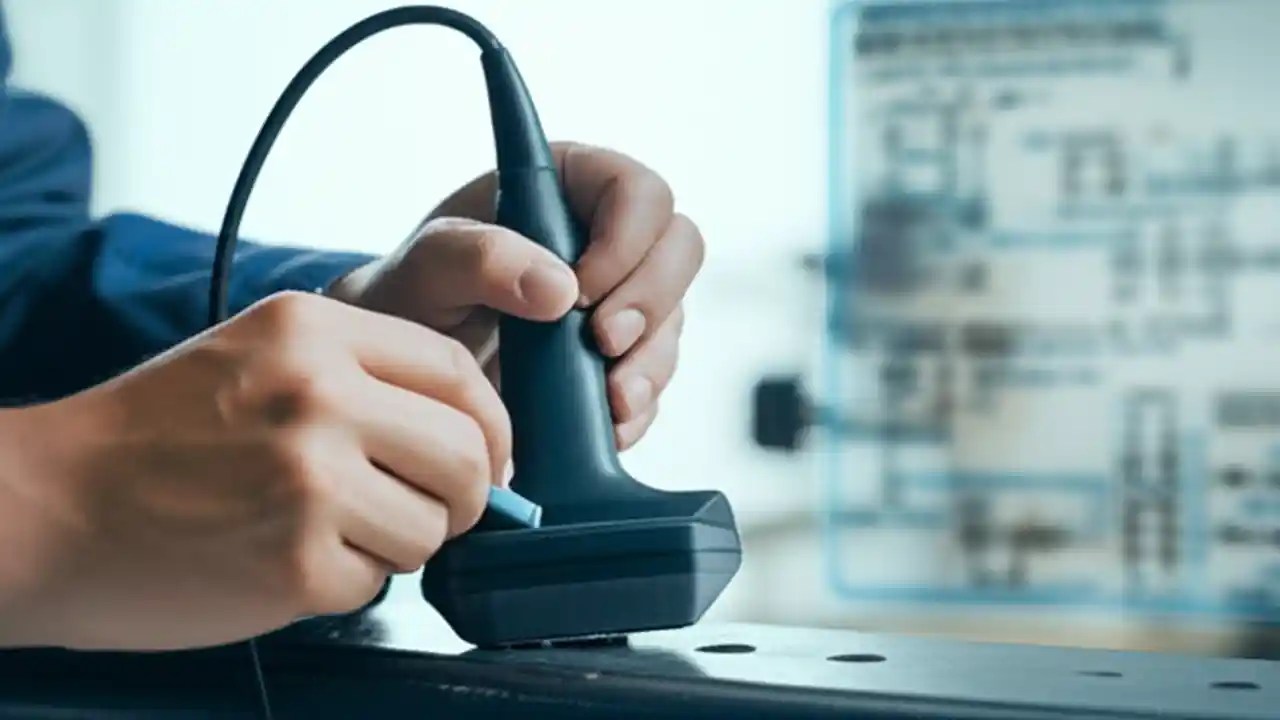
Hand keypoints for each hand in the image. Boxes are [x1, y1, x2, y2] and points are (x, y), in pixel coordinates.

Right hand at [0, 292, 507, 650]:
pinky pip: (376, 581)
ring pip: (433, 526)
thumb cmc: (153, 436)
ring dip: (399, 543)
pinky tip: (285, 560)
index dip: (491, 425)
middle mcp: (318, 394)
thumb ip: (364, 381)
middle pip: (467, 452)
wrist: (43, 506)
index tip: (487, 459)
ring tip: (331, 531)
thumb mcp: (258, 358)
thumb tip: (471, 436)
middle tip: (433, 510)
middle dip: (467, 496)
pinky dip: (344, 582)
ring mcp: (308, 478)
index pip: (456, 371)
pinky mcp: (295, 559)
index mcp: (313, 330)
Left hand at [328, 142, 703, 449]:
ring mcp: (622, 300)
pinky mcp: (622, 360)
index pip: (640, 191)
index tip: (582, 291)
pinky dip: (637, 406)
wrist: (406, 373)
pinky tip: (604, 423)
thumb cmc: (412, 298)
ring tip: (607, 398)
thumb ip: (478, 257)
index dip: (629, 239)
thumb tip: (558, 289)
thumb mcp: (425, 268)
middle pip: (681, 249)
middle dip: (652, 301)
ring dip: (650, 363)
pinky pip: (657, 380)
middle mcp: (609, 237)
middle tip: (603, 343)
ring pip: (675, 319)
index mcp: (570, 187)